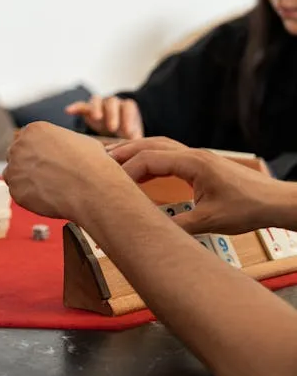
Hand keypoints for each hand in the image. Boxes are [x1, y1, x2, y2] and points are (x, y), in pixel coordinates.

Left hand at [3, 121, 130, 221]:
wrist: (93, 188)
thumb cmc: (92, 163)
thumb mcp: (77, 140)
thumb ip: (59, 141)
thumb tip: (58, 146)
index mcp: (33, 130)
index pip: (25, 140)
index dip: (36, 152)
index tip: (46, 162)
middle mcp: (19, 146)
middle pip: (16, 155)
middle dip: (27, 165)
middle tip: (45, 176)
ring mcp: (14, 168)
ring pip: (14, 174)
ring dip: (26, 180)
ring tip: (48, 188)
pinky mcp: (15, 189)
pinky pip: (18, 193)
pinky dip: (29, 197)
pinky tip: (47, 197)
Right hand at [65, 95, 143, 139]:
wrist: (113, 135)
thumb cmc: (125, 140)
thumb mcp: (133, 141)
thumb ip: (135, 144)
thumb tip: (141, 154)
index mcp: (126, 109)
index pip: (128, 107)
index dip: (129, 118)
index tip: (128, 133)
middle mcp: (113, 104)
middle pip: (112, 102)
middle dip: (113, 114)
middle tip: (113, 128)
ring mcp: (99, 106)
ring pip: (97, 100)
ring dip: (97, 108)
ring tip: (96, 118)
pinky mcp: (87, 110)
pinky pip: (80, 106)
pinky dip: (75, 107)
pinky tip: (68, 111)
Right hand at [108, 137, 293, 234]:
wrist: (275, 201)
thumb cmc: (248, 207)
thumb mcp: (208, 220)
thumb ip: (176, 224)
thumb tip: (149, 230)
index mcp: (192, 162)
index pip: (149, 159)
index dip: (126, 170)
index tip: (111, 184)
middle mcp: (193, 154)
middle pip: (150, 144)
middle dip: (124, 152)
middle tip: (101, 161)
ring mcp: (198, 156)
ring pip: (159, 145)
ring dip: (137, 151)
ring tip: (115, 161)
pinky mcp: (202, 162)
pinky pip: (169, 153)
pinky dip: (151, 158)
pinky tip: (144, 170)